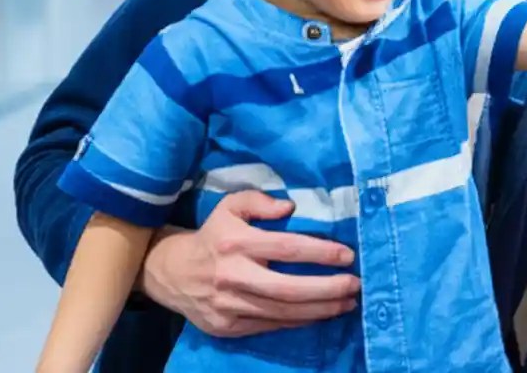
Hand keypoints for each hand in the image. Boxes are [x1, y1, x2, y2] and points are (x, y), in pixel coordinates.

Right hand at [139, 190, 359, 336]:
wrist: (171, 273)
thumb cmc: (213, 235)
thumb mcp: (230, 206)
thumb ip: (259, 201)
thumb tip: (289, 208)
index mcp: (237, 242)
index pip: (287, 248)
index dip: (320, 253)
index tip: (348, 256)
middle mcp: (233, 275)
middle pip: (287, 288)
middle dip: (326, 289)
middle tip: (355, 284)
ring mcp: (229, 304)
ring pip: (282, 312)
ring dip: (319, 310)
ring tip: (347, 303)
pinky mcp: (227, 326)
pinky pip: (269, 325)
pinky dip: (298, 321)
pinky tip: (320, 314)